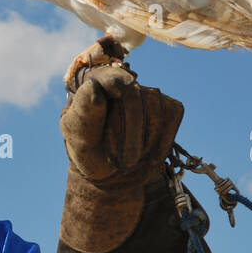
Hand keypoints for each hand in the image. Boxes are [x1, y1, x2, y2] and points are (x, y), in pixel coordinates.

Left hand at [60, 62, 182, 185]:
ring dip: (146, 140)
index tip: (111, 115)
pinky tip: (152, 158)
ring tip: (131, 160)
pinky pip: (172, 114)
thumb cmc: (90, 153)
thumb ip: (83, 114)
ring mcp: (146, 92)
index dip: (114, 92)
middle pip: (133, 96)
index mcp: (94, 84)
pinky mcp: (166, 105)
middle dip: (130, 134)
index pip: (108, 79)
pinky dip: (164, 140)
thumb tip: (93, 86)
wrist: (111, 173)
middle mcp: (122, 82)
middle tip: (124, 163)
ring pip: (155, 105)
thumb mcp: (78, 140)